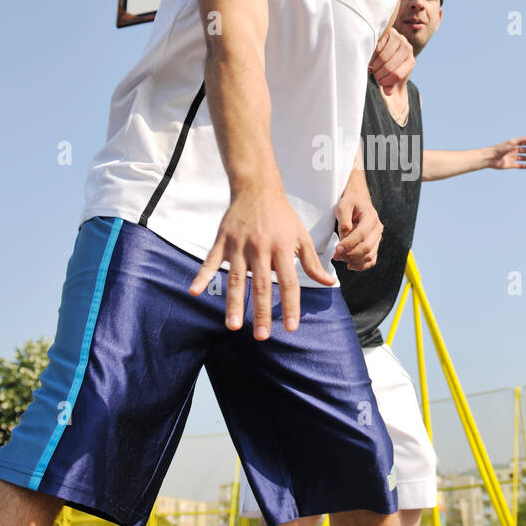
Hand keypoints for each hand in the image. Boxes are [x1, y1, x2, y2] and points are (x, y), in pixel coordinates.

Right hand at [189, 185, 336, 337]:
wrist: (257, 189)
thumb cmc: (282, 216)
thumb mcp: (301, 236)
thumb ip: (312, 262)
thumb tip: (330, 283)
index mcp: (283, 249)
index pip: (289, 283)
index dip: (290, 306)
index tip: (291, 327)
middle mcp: (261, 248)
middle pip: (261, 285)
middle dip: (261, 312)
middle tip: (262, 336)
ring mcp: (239, 245)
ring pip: (236, 278)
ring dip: (234, 303)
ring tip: (233, 325)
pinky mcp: (222, 241)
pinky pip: (211, 261)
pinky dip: (202, 275)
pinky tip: (195, 292)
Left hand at [333, 190, 383, 269]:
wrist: (358, 200)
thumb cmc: (350, 203)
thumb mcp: (342, 207)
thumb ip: (344, 222)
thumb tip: (345, 238)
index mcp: (371, 217)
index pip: (362, 234)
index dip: (349, 244)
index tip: (337, 250)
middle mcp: (377, 228)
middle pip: (367, 247)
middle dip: (350, 254)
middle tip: (336, 256)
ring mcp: (377, 237)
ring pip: (369, 255)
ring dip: (354, 261)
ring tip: (340, 258)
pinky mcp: (374, 244)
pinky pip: (371, 259)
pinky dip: (362, 265)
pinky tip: (350, 265)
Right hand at [369, 27, 414, 93]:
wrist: (387, 43)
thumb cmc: (388, 63)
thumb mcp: (391, 75)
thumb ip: (390, 84)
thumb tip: (388, 92)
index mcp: (410, 61)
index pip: (397, 75)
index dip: (385, 81)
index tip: (379, 82)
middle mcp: (408, 49)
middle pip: (389, 67)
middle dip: (378, 74)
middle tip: (374, 74)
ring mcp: (400, 39)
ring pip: (383, 58)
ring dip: (374, 65)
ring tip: (372, 66)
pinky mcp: (390, 32)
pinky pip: (377, 47)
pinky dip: (372, 55)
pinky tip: (370, 57)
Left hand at [486, 136, 525, 169]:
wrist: (490, 158)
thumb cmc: (500, 148)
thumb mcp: (513, 142)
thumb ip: (522, 139)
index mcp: (513, 144)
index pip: (525, 143)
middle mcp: (513, 150)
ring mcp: (512, 158)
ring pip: (524, 158)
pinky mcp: (510, 165)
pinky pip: (520, 166)